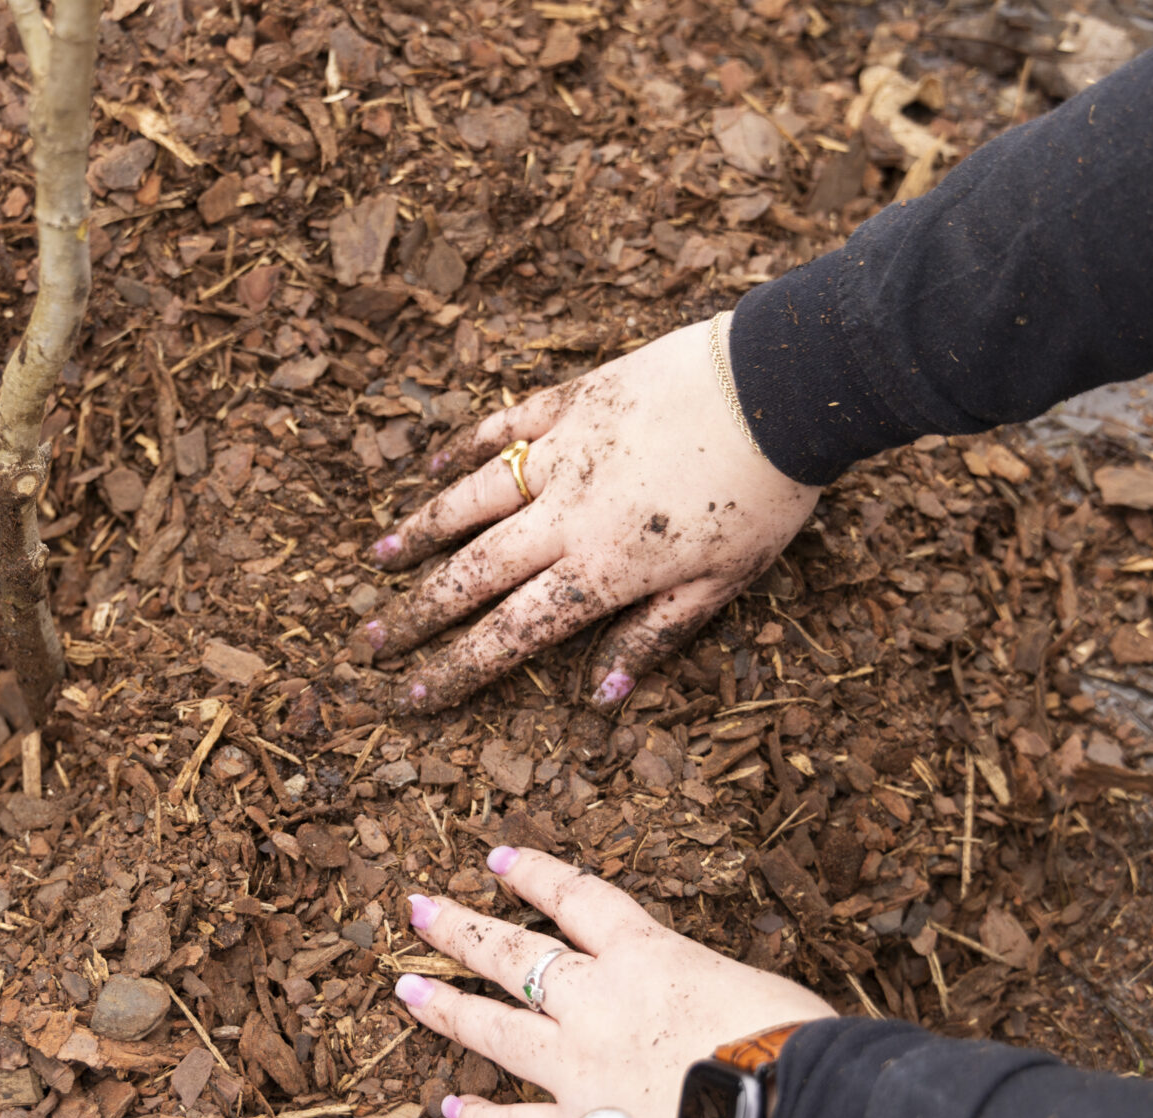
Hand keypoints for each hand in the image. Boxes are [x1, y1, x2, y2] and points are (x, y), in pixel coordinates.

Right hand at [358, 319, 819, 712]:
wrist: (783, 388)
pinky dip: (463, 448)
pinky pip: (503, 426)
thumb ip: (654, 636)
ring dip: (422, 532)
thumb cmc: (766, 494)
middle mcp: (566, 517)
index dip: (457, 669)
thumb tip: (602, 694)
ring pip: (471, 500)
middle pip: (473, 575)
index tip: (412, 694)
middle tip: (369, 641)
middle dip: (416, 614)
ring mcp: (562, 455)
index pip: (511, 634)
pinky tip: (433, 466)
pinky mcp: (573, 401)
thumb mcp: (723, 584)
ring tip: (381, 558)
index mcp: (602, 572)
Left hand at [395, 846, 833, 1117]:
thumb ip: (709, 996)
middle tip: (418, 909)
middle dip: (462, 928)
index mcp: (648, 956)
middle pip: (513, 953)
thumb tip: (709, 1017)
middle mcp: (598, 1002)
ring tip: (406, 989)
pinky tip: (451, 1108)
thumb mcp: (756, 992)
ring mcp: (579, 1066)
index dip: (537, 876)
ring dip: (447, 1008)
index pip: (580, 900)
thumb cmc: (798, 1048)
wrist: (792, 1115)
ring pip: (494, 1027)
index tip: (501, 859)